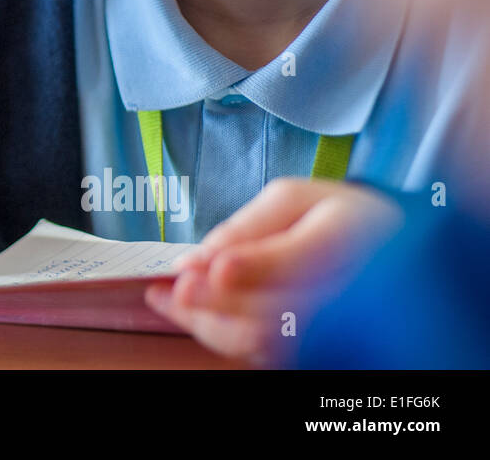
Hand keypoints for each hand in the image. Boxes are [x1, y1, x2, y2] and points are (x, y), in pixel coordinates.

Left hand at [144, 178, 402, 363]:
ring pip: (264, 339)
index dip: (255, 265)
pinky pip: (262, 350)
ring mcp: (333, 326)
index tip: (213, 264)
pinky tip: (188, 313)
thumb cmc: (331, 217)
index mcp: (351, 238)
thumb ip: (248, 225)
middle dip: (220, 300)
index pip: (304, 260)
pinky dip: (219, 334)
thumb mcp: (293, 199)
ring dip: (208, 322)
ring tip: (164, 298)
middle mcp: (348, 290)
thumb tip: (201, 258)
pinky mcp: (313, 346)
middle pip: (278, 309)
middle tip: (178, 288)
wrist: (385, 249)